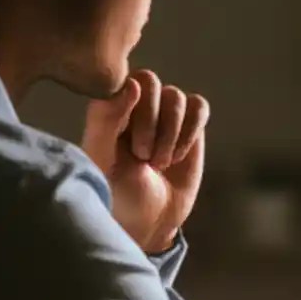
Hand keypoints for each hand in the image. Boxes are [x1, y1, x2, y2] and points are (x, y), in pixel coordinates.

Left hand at [81, 70, 209, 252]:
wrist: (147, 221)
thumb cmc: (116, 192)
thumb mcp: (101, 159)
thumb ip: (105, 119)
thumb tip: (132, 84)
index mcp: (108, 106)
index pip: (124, 79)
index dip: (132, 108)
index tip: (130, 143)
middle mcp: (136, 103)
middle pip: (152, 83)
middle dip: (151, 123)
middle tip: (144, 157)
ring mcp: (165, 113)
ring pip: (176, 97)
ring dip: (170, 133)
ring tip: (159, 162)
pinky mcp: (191, 125)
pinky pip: (199, 107)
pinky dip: (191, 131)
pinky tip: (179, 156)